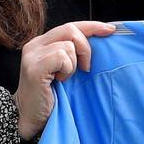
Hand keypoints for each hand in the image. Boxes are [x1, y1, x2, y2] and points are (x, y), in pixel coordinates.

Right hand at [14, 20, 115, 139]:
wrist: (32, 118)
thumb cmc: (53, 96)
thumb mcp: (64, 69)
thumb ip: (73, 54)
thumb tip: (101, 41)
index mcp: (42, 43)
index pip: (70, 26)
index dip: (92, 26)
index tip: (111, 30)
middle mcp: (35, 45)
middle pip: (70, 29)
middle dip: (86, 48)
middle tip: (86, 68)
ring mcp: (32, 55)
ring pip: (68, 46)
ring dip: (73, 65)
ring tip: (64, 79)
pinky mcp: (34, 67)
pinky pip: (62, 57)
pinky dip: (67, 70)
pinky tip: (60, 81)